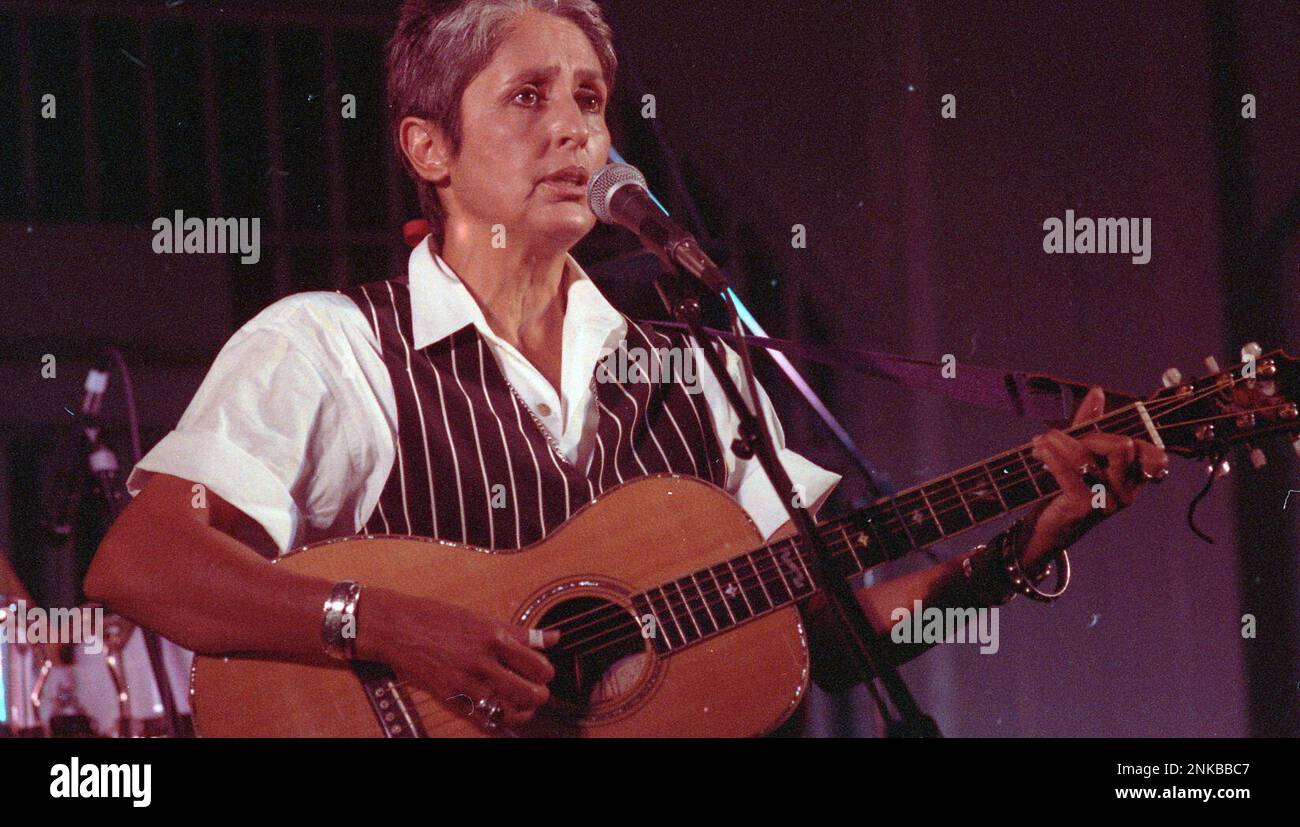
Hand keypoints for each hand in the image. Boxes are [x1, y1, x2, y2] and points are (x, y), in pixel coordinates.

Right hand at [358, 589, 558, 728]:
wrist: (397, 627)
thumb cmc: (438, 617)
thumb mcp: (482, 618)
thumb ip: (520, 632)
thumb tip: (554, 637)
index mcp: (493, 637)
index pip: (536, 664)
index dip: (545, 673)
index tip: (542, 673)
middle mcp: (482, 661)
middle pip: (527, 691)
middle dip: (539, 696)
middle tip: (537, 693)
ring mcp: (465, 682)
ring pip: (506, 710)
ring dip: (520, 712)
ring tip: (522, 706)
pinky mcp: (449, 697)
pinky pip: (481, 718)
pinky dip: (495, 721)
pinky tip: (499, 714)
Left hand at [1022, 386, 1169, 569]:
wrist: (1043, 530)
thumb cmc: (1063, 489)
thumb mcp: (1079, 454)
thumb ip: (1090, 425)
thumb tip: (1096, 392)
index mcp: (1133, 480)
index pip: (1155, 456)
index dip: (1141, 441)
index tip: (1112, 435)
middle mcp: (1127, 493)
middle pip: (1122, 447)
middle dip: (1089, 435)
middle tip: (1061, 439)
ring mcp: (1108, 502)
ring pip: (1089, 456)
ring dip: (1058, 441)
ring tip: (1039, 442)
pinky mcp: (1085, 508)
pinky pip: (1070, 470)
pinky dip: (1050, 454)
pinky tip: (1037, 451)